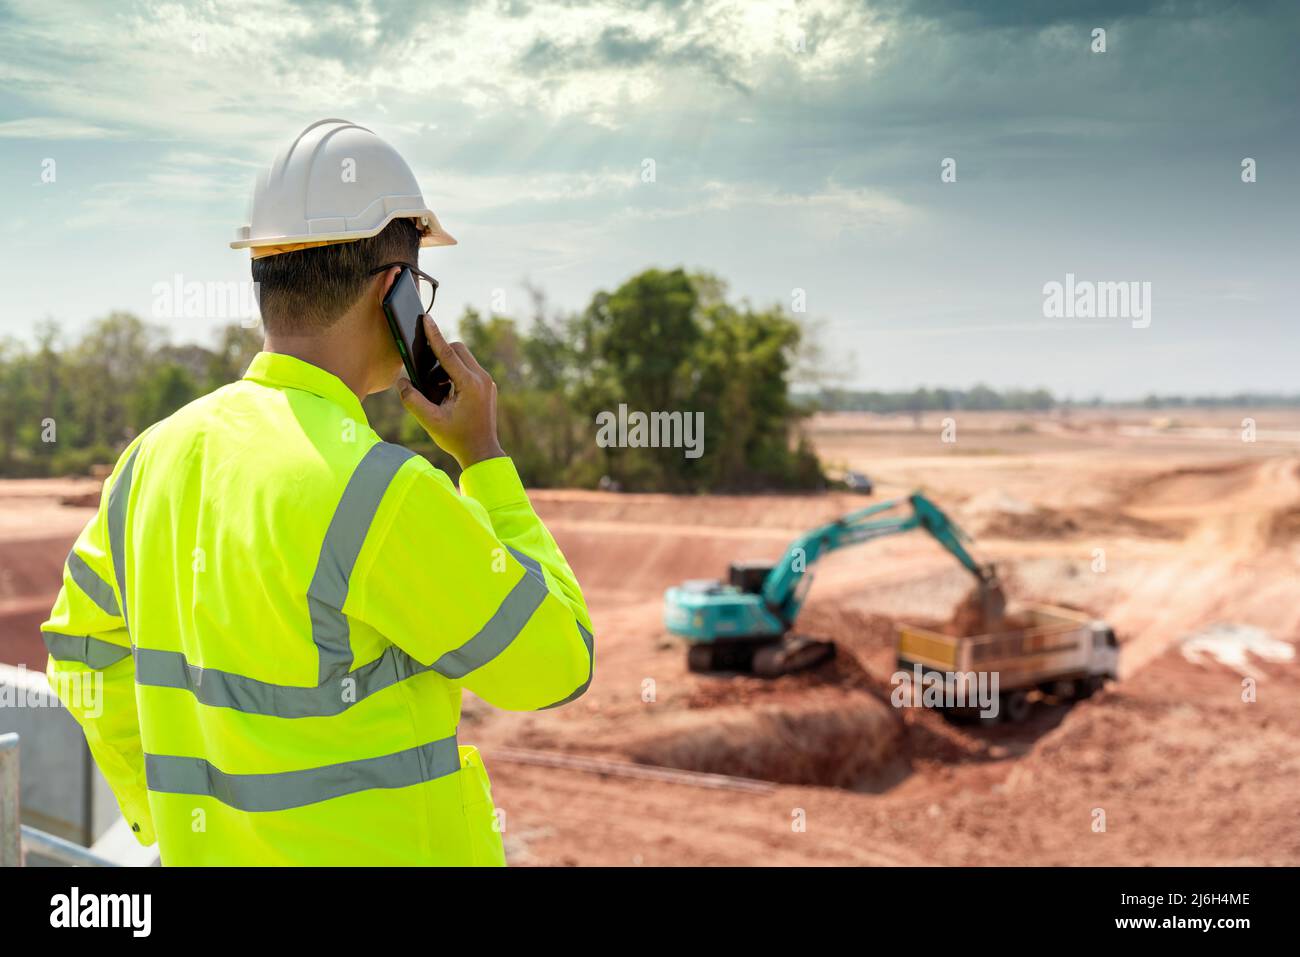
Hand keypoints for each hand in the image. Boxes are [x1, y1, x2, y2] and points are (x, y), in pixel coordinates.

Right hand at [398, 314, 505, 468]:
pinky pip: (469, 368)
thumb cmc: (457, 439)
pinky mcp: (487, 385)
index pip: (448, 354)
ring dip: (447, 366)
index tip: (426, 319)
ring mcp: (487, 381)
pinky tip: (447, 393)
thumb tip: (401, 381)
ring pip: (463, 358)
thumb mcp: (431, 422)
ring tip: (438, 391)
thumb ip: (413, 400)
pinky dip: (455, 373)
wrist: (482, 452)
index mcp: (470, 385)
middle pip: (457, 350)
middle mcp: (482, 379)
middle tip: (429, 379)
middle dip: (440, 356)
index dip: (434, 336)